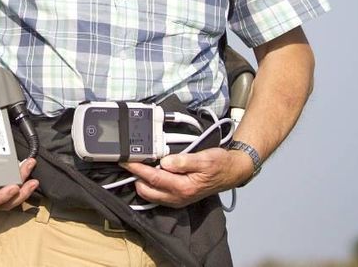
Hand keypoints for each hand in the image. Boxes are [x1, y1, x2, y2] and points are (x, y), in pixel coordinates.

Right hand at [0, 133, 38, 209]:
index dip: (1, 198)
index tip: (13, 187)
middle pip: (3, 203)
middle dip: (19, 195)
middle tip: (30, 182)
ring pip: (10, 198)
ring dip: (24, 190)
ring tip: (34, 179)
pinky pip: (13, 186)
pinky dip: (23, 180)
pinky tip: (29, 169)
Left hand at [120, 147, 251, 207]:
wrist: (232, 172)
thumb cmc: (219, 163)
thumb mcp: (204, 158)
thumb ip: (183, 161)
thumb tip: (164, 162)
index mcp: (183, 187)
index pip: (153, 178)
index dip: (137, 169)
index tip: (125, 160)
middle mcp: (178, 197)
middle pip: (147, 190)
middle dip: (135, 177)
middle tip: (127, 161)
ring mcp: (178, 200)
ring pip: (151, 195)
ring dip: (141, 182)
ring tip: (136, 166)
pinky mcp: (179, 198)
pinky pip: (158, 196)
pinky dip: (149, 186)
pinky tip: (148, 174)